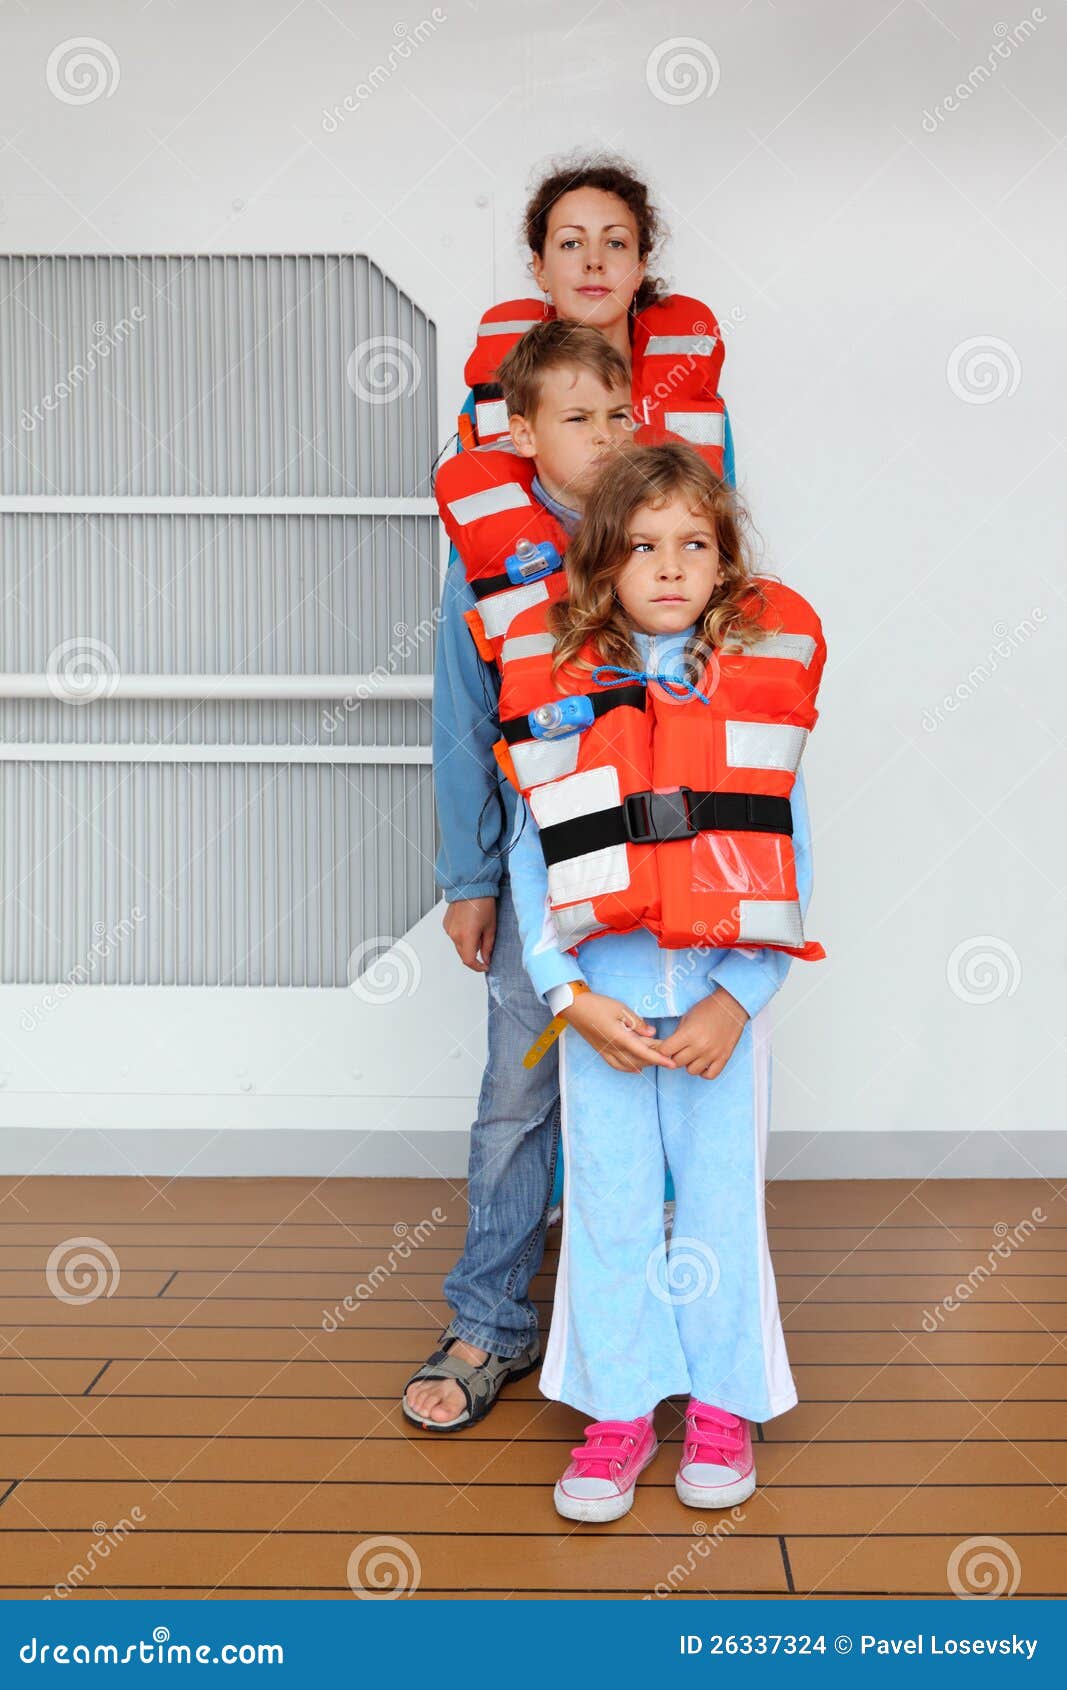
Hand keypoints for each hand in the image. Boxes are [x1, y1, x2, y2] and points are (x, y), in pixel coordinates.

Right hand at [443, 896, 496, 970]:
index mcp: (466, 936)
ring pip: (458, 945)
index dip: (478, 967)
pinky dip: (462, 936)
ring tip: (478, 931)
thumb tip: (487, 958)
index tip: (485, 966)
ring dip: (467, 945)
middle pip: (463, 954)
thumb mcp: (491, 927)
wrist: (470, 886)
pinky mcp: (446, 924)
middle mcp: (454, 934)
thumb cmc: (482, 902)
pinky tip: (470, 926)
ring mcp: (449, 929)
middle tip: (485, 949)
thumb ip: (488, 946)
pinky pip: (454, 936)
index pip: (469, 961)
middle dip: (474, 955)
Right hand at [561, 990, 676, 1073]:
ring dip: (643, 1064)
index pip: (644, 1052)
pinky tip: (637, 1068)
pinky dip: (629, 1068)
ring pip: (628, 1065)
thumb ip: (637, 1022)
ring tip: (655, 1059)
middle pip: (638, 1059)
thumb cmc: (597, 1004)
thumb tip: (652, 1033)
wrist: (574, 1007)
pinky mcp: (601, 1051)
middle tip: (667, 1053)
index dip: (659, 1059)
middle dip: (654, 1058)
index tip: (672, 1063)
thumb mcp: (620, 1009)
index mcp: (619, 1037)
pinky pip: (617, 1065)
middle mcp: (613, 1048)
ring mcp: (606, 1051)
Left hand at [656, 988, 748, 1079]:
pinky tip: (703, 1063)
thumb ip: (677, 1035)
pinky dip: (704, 1072)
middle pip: (677, 1062)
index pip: (665, 1051)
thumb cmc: (708, 1009)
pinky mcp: (724, 1058)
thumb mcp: (687, 1017)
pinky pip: (710, 1075)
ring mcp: (713, 1054)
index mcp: (689, 1034)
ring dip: (689, 1064)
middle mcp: (700, 1046)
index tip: (666, 1046)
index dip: (663, 1049)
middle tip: (680, 1049)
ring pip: (691, 1071)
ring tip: (693, 1054)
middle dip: (675, 1056)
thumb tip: (669, 1049)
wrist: (731, 1006)